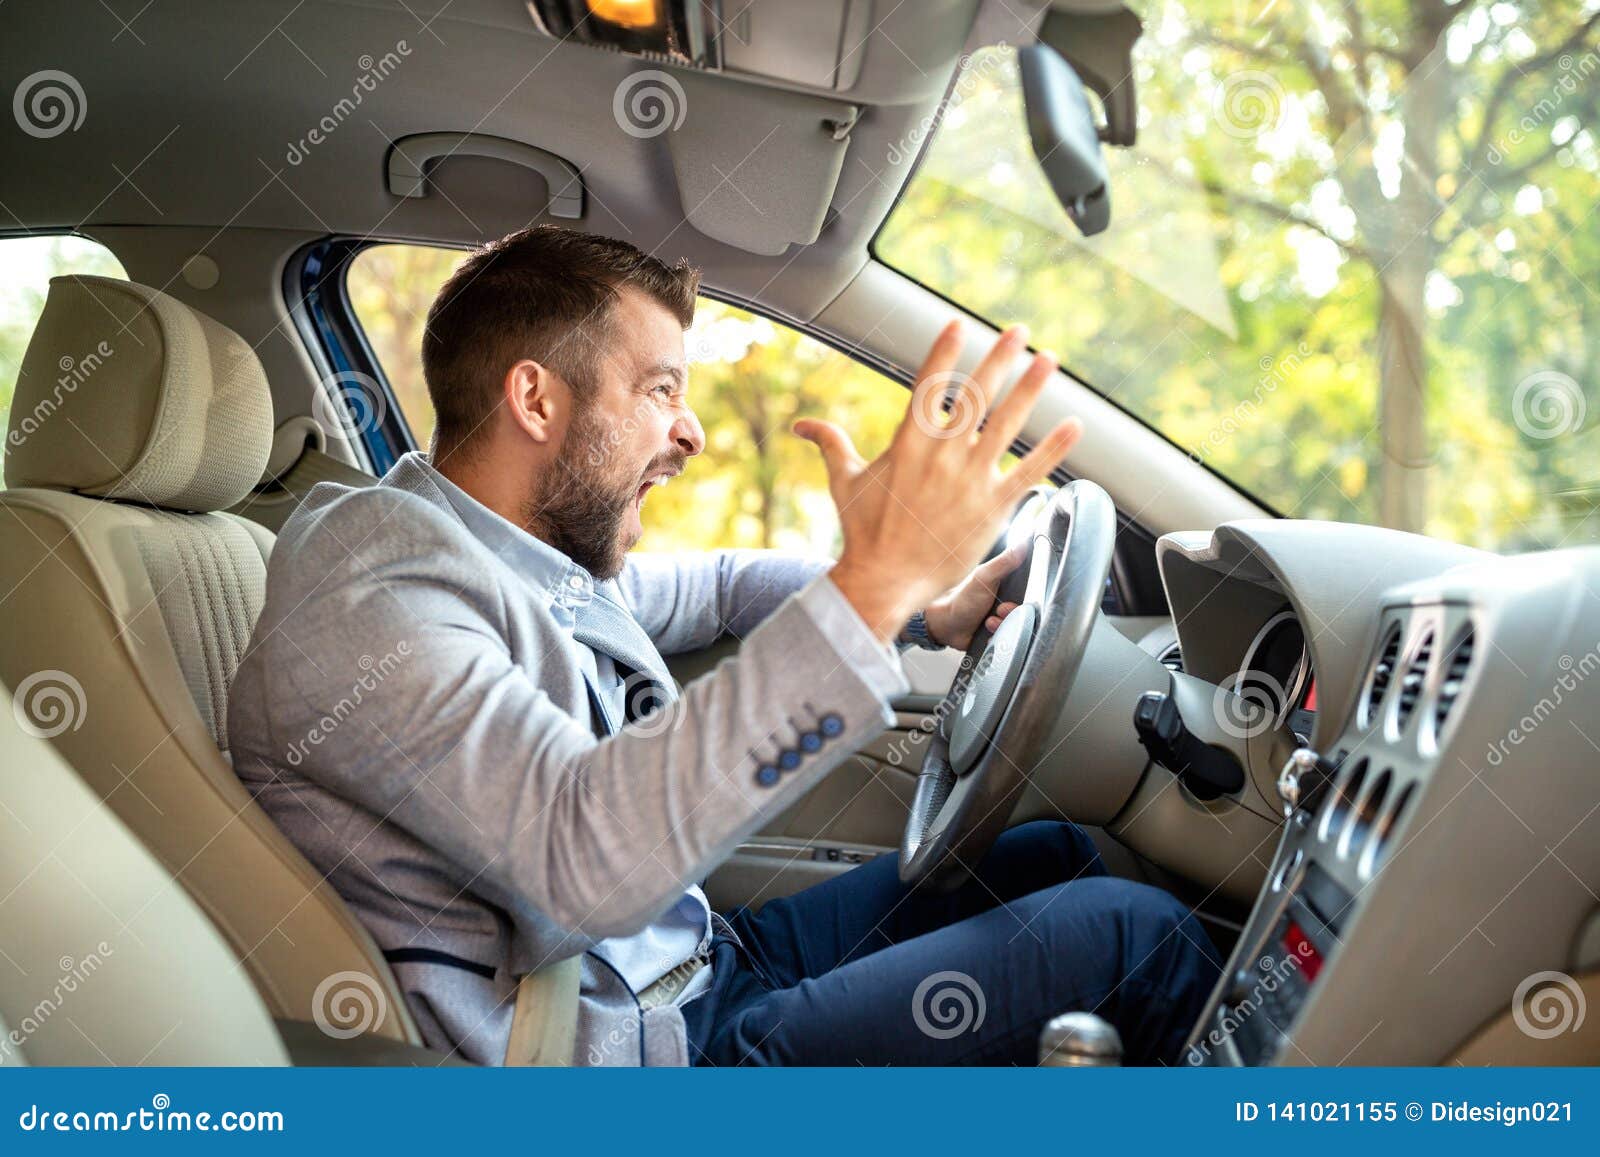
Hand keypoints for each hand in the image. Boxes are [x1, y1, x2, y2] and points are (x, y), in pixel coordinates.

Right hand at [795, 322, 1082, 642]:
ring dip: (1031, 388)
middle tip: (1018, 330)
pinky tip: (1074, 426)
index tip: (956, 324)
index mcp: (907, 443)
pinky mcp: (991, 507)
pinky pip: (1029, 471)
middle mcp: (941, 454)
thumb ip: (829, 444)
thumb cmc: (863, 533)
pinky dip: (1054, 449)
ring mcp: (969, 479)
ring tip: (1049, 360)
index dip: (943, 352)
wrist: (885, 580)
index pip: (928, 385)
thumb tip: (800, 426)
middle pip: (977, 395)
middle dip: (999, 358)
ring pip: (1008, 424)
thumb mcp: (843, 481)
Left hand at [922, 540, 1027, 650]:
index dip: (1031, 594)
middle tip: (1001, 609)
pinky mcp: (1000, 632)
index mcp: (1007, 581)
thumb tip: (1023, 544)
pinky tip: (988, 630)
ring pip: (1019, 625)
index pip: (1031, 587)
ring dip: (1006, 624)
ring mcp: (1004, 616)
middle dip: (1015, 612)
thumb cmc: (961, 598)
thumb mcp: (984, 577)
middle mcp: (1008, 598)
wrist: (946, 625)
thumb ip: (1004, 562)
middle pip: (1027, 609)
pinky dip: (1001, 635)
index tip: (1023, 597)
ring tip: (990, 621)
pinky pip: (1010, 638)